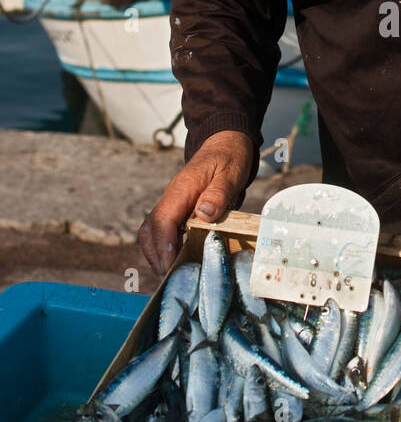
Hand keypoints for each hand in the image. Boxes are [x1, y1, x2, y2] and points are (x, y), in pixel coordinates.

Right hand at [138, 130, 254, 273]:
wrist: (226, 143)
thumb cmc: (230, 158)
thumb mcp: (230, 173)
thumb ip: (218, 193)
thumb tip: (204, 215)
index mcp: (181, 189)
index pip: (163, 220)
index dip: (164, 245)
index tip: (169, 265)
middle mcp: (172, 198)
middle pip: (150, 229)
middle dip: (155, 255)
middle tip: (168, 277)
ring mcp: (173, 204)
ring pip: (153, 231)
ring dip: (157, 254)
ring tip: (170, 275)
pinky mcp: (179, 210)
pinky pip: (165, 230)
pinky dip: (165, 247)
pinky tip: (177, 262)